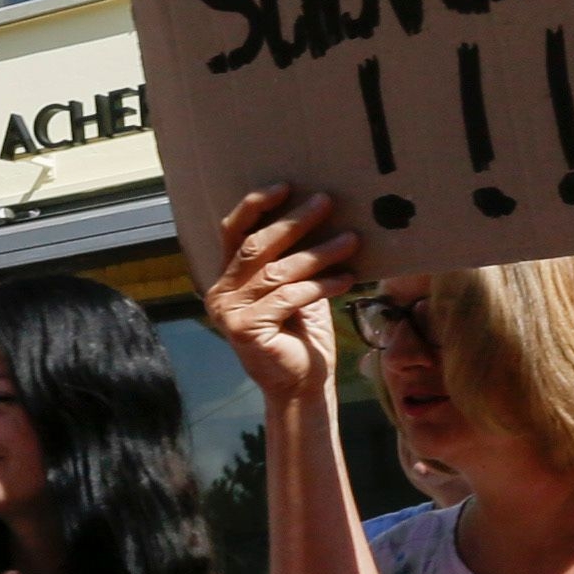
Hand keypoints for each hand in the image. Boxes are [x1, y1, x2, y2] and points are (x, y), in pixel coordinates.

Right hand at [202, 188, 349, 415]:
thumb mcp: (295, 291)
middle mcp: (222, 293)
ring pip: (278, 271)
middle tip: (327, 202)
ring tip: (351, 240)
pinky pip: (290, 297)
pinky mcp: (247, 329)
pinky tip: (347, 278)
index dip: (256, 206)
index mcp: (228, 279)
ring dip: (318, 252)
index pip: (234, 232)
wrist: (300, 387)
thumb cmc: (301, 337)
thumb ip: (293, 261)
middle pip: (257, 246)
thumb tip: (320, 215)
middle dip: (294, 222)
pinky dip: (322, 284)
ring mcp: (230, 313)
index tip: (287, 186)